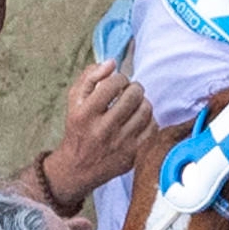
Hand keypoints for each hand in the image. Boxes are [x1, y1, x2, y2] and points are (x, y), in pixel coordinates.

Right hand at [47, 62, 153, 202]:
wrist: (78, 166)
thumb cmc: (78, 127)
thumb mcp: (74, 101)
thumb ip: (89, 77)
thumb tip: (112, 62)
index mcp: (85, 114)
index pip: (113, 84)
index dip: (120, 77)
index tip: (118, 82)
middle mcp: (103, 129)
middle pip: (133, 95)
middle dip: (134, 87)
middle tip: (131, 90)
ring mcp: (121, 143)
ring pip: (146, 110)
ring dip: (143, 101)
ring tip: (135, 103)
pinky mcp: (134, 153)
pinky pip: (153, 127)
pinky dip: (149, 119)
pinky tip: (140, 119)